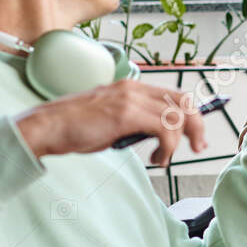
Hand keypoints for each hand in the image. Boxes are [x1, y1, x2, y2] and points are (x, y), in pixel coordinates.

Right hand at [14, 80, 207, 165]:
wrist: (48, 126)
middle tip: (199, 147)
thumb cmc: (74, 127)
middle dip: (197, 126)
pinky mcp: (126, 114)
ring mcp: (130, 99)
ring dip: (178, 142)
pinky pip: (164, 128)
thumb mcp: (110, 120)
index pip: (174, 94)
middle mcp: (134, 88)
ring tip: (162, 159)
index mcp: (130, 87)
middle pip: (183, 101)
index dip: (191, 114)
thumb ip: (134, 122)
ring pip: (177, 116)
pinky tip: (156, 158)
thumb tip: (156, 136)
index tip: (196, 134)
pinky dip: (168, 147)